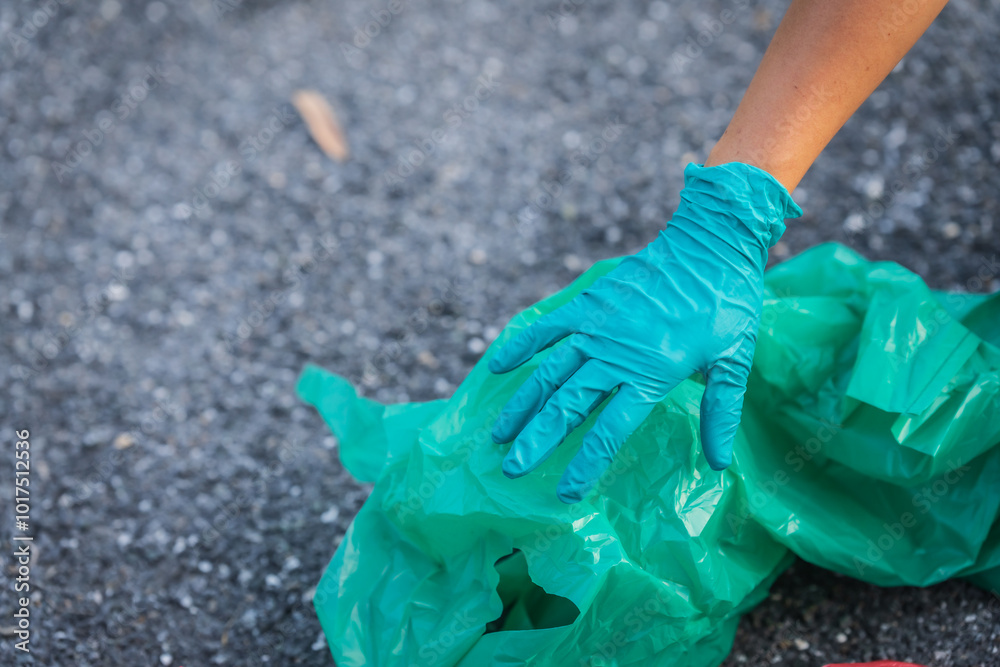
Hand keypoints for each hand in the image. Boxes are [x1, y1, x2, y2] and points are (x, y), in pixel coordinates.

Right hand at [489, 162, 800, 502]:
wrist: (711, 242)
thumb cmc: (728, 304)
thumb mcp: (734, 362)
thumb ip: (720, 413)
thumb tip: (718, 465)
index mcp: (652, 374)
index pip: (609, 431)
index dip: (585, 464)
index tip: (565, 492)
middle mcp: (615, 354)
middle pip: (567, 406)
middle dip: (537, 440)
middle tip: (511, 469)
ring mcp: (597, 327)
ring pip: (550, 373)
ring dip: (522, 405)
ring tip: (498, 434)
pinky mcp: (589, 302)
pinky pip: (547, 327)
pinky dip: (521, 345)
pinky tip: (497, 367)